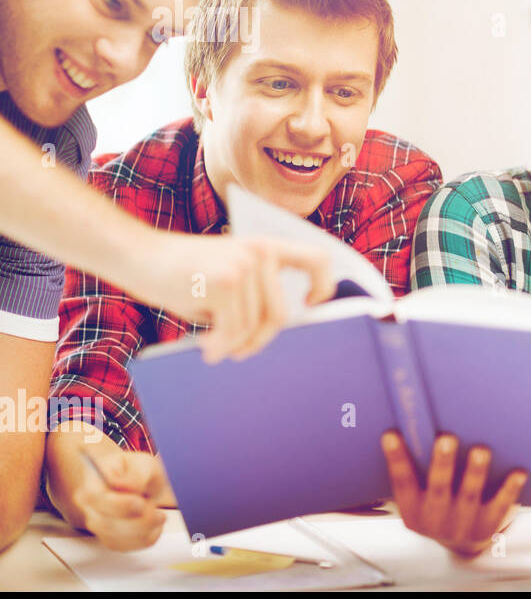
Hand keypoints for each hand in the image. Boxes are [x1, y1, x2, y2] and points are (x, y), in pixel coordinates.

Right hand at [70, 444, 173, 551]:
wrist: (138, 482)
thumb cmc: (136, 471)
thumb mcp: (143, 464)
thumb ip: (136, 475)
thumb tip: (124, 486)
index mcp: (92, 484)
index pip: (96, 499)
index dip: (119, 505)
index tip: (140, 503)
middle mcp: (90, 508)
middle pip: (106, 524)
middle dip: (137, 520)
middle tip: (156, 509)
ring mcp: (99, 526)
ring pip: (117, 539)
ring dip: (144, 529)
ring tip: (158, 514)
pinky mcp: (111, 539)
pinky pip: (127, 547)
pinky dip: (146, 538)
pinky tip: (154, 525)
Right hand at [127, 233, 334, 361]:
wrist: (138, 255)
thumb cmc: (181, 273)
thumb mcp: (227, 277)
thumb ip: (254, 294)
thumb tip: (277, 331)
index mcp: (266, 246)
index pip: (317, 259)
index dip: (324, 286)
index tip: (310, 305)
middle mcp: (260, 252)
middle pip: (279, 314)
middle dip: (259, 340)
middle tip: (238, 352)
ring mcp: (243, 266)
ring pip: (254, 327)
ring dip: (234, 345)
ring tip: (213, 347)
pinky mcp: (224, 283)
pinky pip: (234, 331)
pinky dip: (221, 346)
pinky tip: (206, 348)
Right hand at [382, 431, 526, 557]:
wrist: (461, 546)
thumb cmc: (438, 506)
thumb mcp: (421, 496)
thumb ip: (419, 470)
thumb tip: (417, 422)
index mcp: (413, 510)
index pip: (402, 482)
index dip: (396, 458)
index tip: (391, 433)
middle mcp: (435, 519)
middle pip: (439, 488)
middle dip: (443, 463)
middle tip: (446, 438)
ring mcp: (462, 525)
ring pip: (469, 495)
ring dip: (475, 472)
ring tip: (481, 449)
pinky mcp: (487, 526)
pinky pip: (500, 506)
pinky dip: (510, 489)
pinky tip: (519, 472)